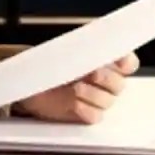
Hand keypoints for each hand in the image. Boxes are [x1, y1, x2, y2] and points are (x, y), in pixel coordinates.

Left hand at [11, 53, 139, 122]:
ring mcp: (95, 99)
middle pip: (119, 84)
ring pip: (107, 101)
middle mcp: (104, 81)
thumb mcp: (66, 48)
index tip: (119, 60)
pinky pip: (95, 115)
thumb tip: (98, 39)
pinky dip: (84, 109)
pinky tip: (74, 102)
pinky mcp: (84, 115)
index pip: (128, 63)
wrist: (26, 80)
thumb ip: (86, 45)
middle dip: (106, 78)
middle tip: (92, 72)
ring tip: (75, 86)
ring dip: (92, 93)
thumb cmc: (46, 61)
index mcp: (105, 61)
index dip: (127, 62)